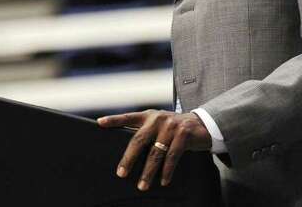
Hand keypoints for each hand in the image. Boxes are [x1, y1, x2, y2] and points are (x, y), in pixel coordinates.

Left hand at [97, 109, 212, 190]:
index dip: (114, 120)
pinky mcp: (184, 134)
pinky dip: (167, 171)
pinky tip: (163, 181)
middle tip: (121, 173)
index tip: (99, 123)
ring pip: (156, 152)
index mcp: (148, 116)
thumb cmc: (173, 128)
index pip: (128, 117)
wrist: (201, 124)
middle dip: (129, 158)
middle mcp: (157, 118)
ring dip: (149, 171)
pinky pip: (173, 156)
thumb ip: (145, 131)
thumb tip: (128, 151)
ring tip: (142, 185)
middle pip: (139, 140)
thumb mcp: (158, 124)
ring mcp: (171, 126)